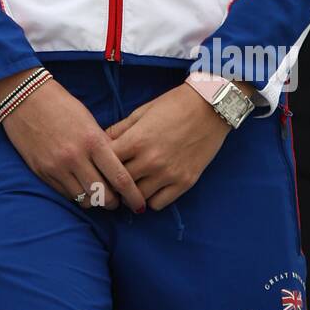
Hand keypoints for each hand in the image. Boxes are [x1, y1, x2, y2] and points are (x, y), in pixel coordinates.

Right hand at [0, 72, 146, 212]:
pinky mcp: (42, 172)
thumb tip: (117, 171)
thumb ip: (103, 146)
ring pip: (84, 200)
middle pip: (104, 196)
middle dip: (114, 202)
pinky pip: (66, 195)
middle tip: (117, 200)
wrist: (24, 98)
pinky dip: (77, 196)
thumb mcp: (88, 121)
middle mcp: (75, 157)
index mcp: (92, 141)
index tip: (140, 205)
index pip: (120, 178)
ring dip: (95, 201)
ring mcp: (57, 167)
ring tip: (98, 195)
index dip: (133, 196)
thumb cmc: (61, 105)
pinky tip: (80, 188)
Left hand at [105, 78, 238, 209]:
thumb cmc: (173, 105)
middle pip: (119, 184)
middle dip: (112, 183)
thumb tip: (99, 142)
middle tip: (110, 181)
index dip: (99, 166)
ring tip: (130, 186)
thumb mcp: (141, 112)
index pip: (105, 164)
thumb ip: (119, 130)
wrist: (210, 107)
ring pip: (137, 199)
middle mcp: (150, 161)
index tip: (98, 166)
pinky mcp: (184, 183)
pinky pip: (158, 204)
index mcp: (136, 140)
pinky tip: (150, 189)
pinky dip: (150, 200)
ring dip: (130, 194)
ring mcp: (168, 174)